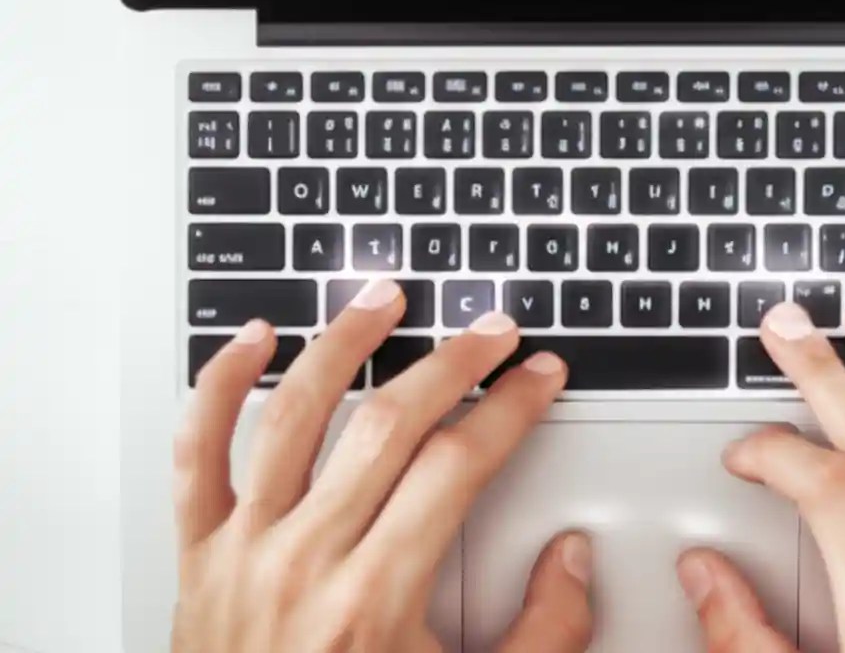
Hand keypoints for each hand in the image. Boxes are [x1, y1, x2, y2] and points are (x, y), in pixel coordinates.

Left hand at [171, 280, 592, 652]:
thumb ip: (543, 635)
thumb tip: (570, 560)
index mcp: (375, 600)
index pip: (459, 465)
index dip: (511, 408)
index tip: (538, 378)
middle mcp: (305, 562)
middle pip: (388, 425)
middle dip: (454, 364)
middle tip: (491, 334)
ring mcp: (244, 550)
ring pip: (293, 414)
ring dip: (345, 344)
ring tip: (384, 300)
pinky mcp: (199, 553)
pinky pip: (198, 453)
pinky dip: (218, 386)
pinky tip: (253, 342)